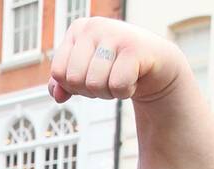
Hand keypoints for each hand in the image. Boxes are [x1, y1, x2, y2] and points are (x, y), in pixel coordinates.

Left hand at [48, 18, 184, 104]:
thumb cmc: (116, 68)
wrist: (156, 65)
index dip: (74, 85)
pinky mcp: (134, 48)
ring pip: (94, 84)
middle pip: (74, 80)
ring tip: (120, 78)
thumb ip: (63, 84)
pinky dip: (124, 92)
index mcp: (78, 29)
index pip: (58, 72)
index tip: (91, 75)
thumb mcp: (85, 74)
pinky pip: (116, 85)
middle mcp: (94, 26)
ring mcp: (115, 34)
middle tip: (108, 78)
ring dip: (108, 92)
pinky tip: (133, 78)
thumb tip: (57, 95)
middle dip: (91, 90)